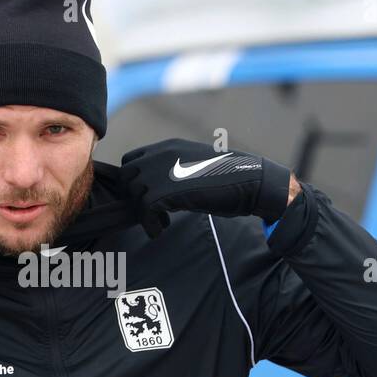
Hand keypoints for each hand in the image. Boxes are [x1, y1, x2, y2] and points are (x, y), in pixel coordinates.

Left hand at [118, 138, 294, 237]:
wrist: (249, 181)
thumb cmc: (227, 177)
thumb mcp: (193, 164)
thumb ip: (171, 168)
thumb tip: (157, 186)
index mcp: (167, 146)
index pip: (130, 161)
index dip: (135, 181)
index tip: (149, 197)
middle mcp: (160, 155)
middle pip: (127, 178)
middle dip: (135, 198)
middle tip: (154, 212)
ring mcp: (161, 171)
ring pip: (134, 195)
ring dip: (144, 213)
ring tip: (163, 222)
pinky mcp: (167, 191)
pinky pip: (144, 211)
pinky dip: (150, 225)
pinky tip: (161, 230)